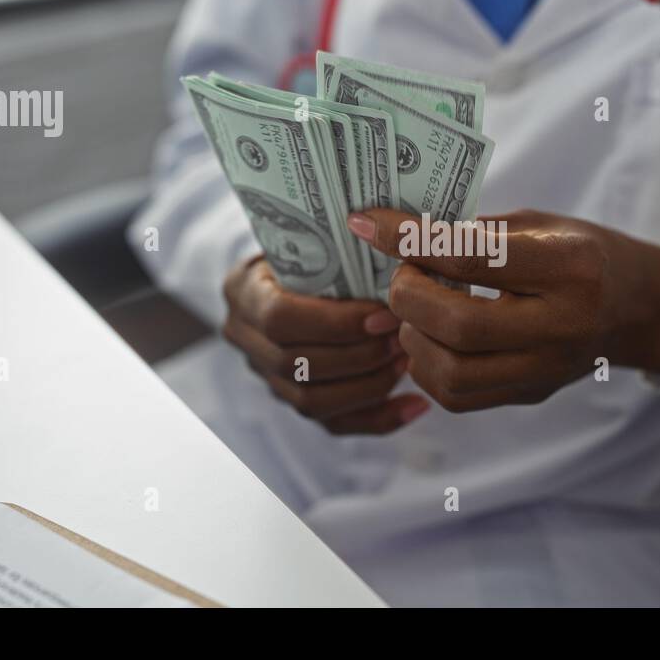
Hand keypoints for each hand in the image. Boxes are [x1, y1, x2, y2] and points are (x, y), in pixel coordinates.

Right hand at [221, 256, 429, 433]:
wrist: (291, 273)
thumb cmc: (309, 247)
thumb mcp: (310, 236)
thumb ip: (335, 247)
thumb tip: (392, 246)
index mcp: (243, 292)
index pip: (280, 318)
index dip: (335, 323)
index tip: (385, 314)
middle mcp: (245, 339)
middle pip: (298, 366)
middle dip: (359, 356)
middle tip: (404, 338)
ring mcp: (266, 376)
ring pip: (312, 402)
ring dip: (369, 386)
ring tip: (407, 362)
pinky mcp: (293, 400)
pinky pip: (334, 423)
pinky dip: (379, 418)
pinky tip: (416, 405)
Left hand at [346, 209, 659, 412]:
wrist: (637, 307)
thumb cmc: (582, 253)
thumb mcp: (539, 224)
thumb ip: (474, 232)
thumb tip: (397, 234)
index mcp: (569, 267)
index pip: (471, 258)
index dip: (408, 239)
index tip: (367, 223)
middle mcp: (562, 325)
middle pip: (459, 325)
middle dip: (409, 296)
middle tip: (403, 274)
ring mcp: (547, 369)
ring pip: (452, 373)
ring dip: (413, 337)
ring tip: (415, 309)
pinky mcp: (531, 394)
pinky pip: (459, 396)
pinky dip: (427, 366)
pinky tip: (429, 337)